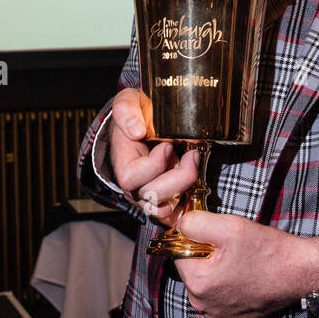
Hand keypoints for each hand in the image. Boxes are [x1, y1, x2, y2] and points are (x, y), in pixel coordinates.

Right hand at [108, 88, 200, 226]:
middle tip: (192, 154)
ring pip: (164, 209)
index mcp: (122, 164)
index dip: (154, 164)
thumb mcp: (128, 102)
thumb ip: (127, 111)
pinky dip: (188, 202)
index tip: (167, 144)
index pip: (132, 177)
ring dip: (185, 187)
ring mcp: (149, 198)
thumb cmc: (137, 115)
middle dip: (178, 177)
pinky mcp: (165, 203)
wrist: (147, 126)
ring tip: (193, 163)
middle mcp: (133, 187)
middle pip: (152, 197)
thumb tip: (137, 131)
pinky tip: (196, 181)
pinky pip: (175, 215)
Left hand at [175, 212, 318, 317]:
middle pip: (190, 268)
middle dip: (204, 255)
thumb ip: (196, 222)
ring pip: (203, 283)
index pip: (178, 251)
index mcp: (198, 282)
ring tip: (238, 261)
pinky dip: (225, 286)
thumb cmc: (267, 250)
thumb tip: (178, 224)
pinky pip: (216, 297)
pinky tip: (242, 276)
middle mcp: (202, 305)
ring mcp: (216, 315)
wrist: (300, 273)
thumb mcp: (230, 226)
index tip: (214, 234)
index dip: (194, 237)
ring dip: (214, 270)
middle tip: (229, 247)